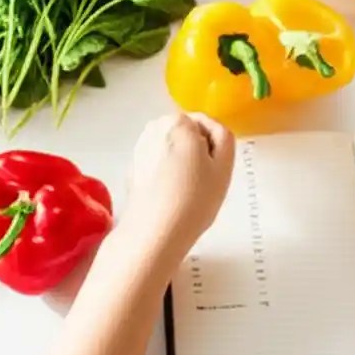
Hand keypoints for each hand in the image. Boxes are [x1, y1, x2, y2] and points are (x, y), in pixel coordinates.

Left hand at [119, 113, 235, 254]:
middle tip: (202, 182)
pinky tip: (169, 196)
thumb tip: (211, 129)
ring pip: (171, 150)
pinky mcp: (132, 167)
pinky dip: (165, 174)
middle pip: (186, 135)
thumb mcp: (223, 166)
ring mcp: (139, 147)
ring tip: (185, 191)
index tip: (212, 170)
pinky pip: (157, 164)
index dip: (213, 148)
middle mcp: (154, 128)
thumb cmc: (194, 199)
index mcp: (177, 122)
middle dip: (195, 153)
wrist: (154, 232)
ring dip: (181, 163)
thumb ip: (223, 137)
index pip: (205, 125)